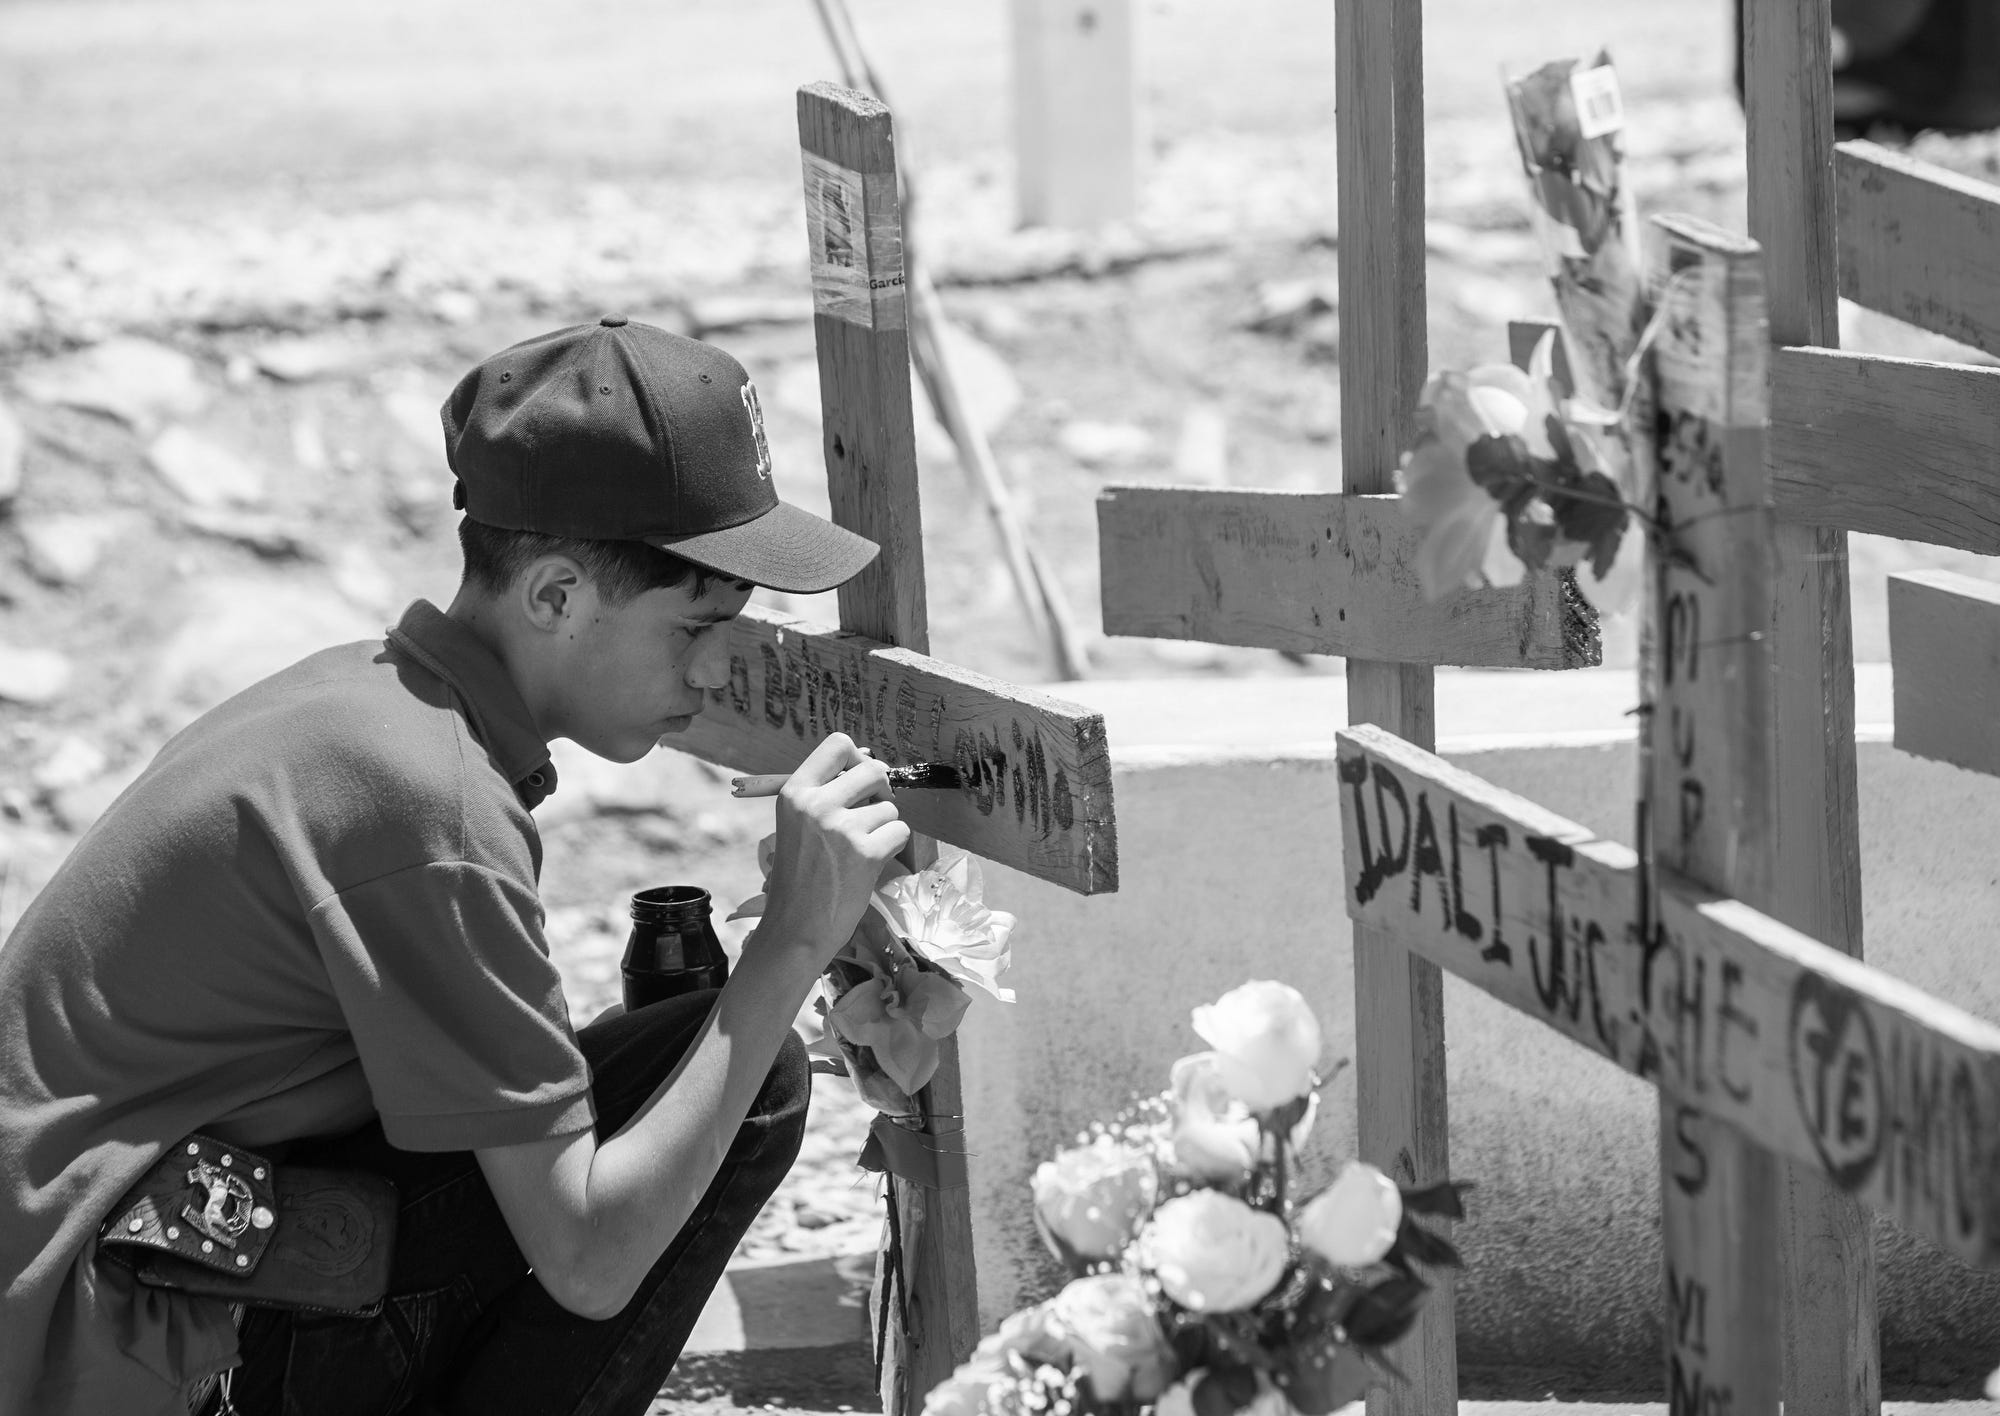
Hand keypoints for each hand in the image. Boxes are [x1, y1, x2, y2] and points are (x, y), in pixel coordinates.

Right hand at [758, 733, 910, 966]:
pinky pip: (900, 831)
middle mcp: (816, 804)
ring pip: (889, 807)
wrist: (795, 928)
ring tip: (859, 852)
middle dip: (881, 792)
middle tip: (871, 816)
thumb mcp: (797, 825)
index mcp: (795, 793)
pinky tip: (870, 864)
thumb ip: (825, 795)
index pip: (837, 744)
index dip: (858, 758)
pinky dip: (892, 847)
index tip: (861, 778)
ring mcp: (841, 828)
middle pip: (873, 771)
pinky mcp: (865, 852)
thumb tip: (871, 763)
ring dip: (884, 827)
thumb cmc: (799, 878)